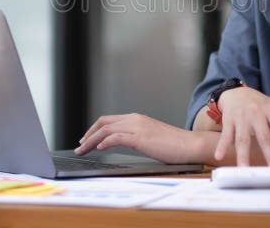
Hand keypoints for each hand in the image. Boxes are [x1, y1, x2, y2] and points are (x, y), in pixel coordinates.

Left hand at [74, 113, 198, 164]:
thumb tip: (123, 143)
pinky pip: (115, 138)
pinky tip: (98, 149)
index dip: (94, 129)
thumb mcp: (150, 138)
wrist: (190, 145)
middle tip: (79, 146)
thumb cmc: (174, 145)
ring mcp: (137, 127)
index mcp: (137, 119)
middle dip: (88, 134)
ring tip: (82, 150)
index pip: (109, 120)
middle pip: (103, 122)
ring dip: (91, 140)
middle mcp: (135, 119)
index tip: (86, 139)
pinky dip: (104, 142)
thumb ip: (136, 138)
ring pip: (106, 130)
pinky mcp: (140, 138)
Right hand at [215, 87, 269, 165]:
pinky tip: (219, 156)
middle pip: (263, 136)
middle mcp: (256, 112)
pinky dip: (221, 146)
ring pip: (243, 138)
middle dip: (268, 154)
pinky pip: (225, 135)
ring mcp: (241, 117)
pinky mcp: (228, 120)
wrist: (237, 93)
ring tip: (244, 168)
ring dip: (243, 154)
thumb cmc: (260, 104)